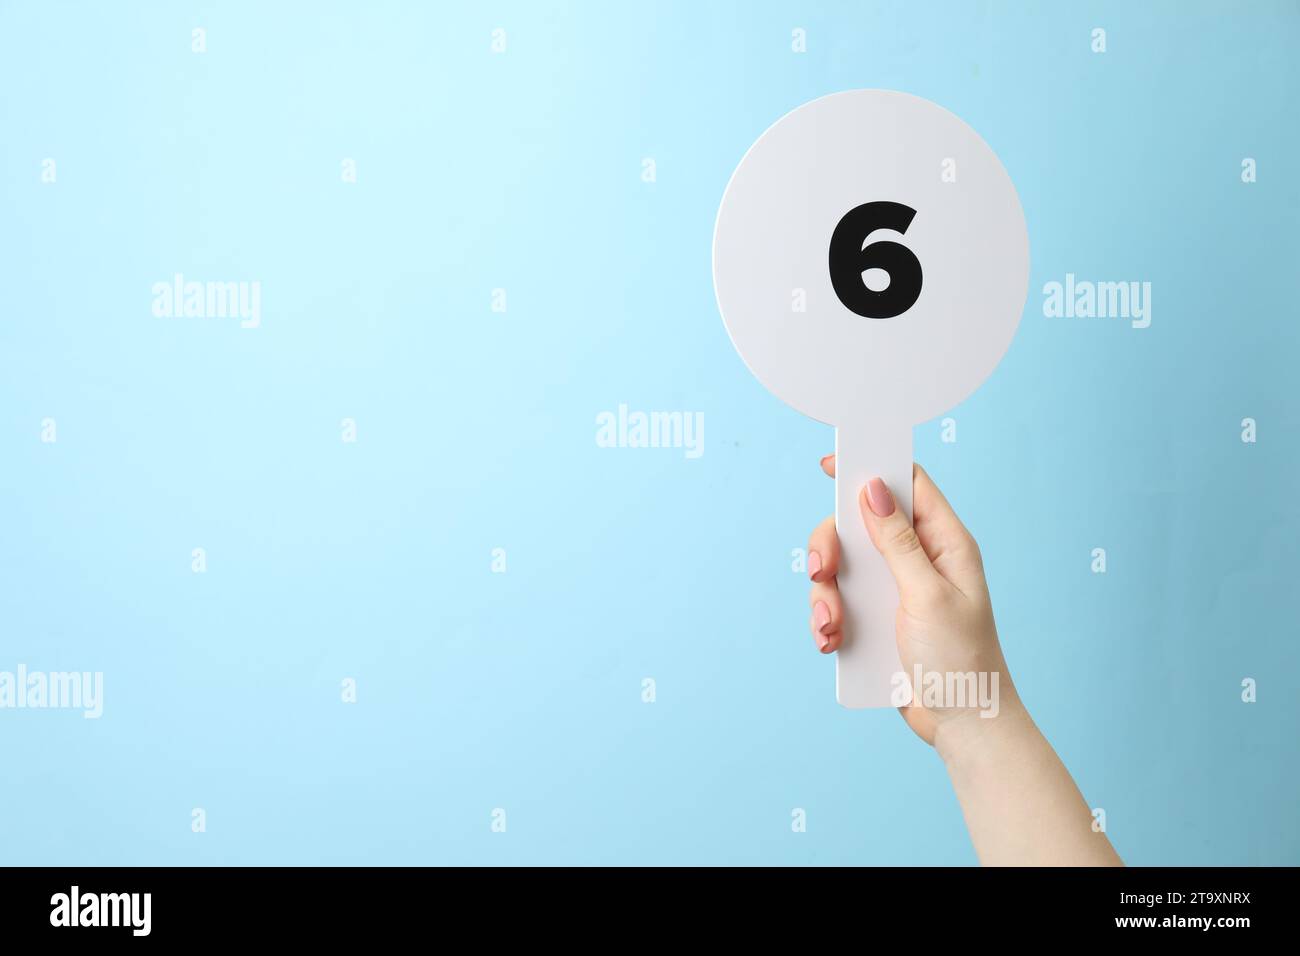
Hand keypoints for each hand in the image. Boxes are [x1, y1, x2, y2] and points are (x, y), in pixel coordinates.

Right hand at [806, 458, 1022, 749]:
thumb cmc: (962, 660)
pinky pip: (841, 602)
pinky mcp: (878, 618)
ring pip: (843, 567)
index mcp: (945, 543)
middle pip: (859, 525)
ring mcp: (896, 589)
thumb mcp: (927, 595)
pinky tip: (832, 641)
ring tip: (830, 626)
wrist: (963, 723)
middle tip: (822, 571)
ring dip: (826, 594)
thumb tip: (875, 488)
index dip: (871, 468)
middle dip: (832, 547)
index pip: (907, 486)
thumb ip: (899, 542)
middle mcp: (918, 559)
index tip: (832, 465)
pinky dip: (829, 618)